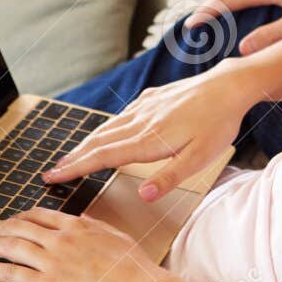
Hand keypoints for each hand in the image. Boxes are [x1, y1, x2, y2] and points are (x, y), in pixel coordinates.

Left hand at [0, 208, 220, 281]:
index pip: (38, 215)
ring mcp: (52, 260)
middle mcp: (61, 238)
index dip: (17, 218)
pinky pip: (9, 272)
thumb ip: (94, 227)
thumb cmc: (134, 270)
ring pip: (9, 246)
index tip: (7, 222)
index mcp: (78, 225)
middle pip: (18, 227)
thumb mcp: (115, 237)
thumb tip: (83, 219)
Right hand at [42, 63, 251, 198]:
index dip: (76, 168)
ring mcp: (146, 107)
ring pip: (109, 127)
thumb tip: (144, 195)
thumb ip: (171, 177)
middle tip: (52, 171)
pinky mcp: (154, 97)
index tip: (53, 177)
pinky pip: (122, 114)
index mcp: (149, 139)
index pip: (103, 156)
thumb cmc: (218, 123)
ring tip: (73, 155)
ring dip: (87, 142)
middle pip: (99, 141)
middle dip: (74, 157)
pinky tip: (108, 129)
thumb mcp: (201, 158)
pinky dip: (107, 126)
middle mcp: (142, 121)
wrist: (229, 85)